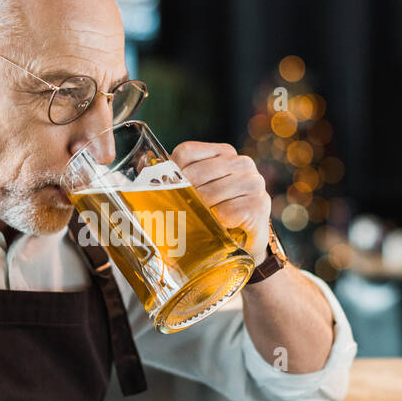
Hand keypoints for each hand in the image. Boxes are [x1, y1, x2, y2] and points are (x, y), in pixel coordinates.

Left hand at [171, 140, 271, 262]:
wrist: (245, 247)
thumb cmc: (215, 218)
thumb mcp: (196, 194)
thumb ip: (176, 178)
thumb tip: (142, 165)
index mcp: (224, 153)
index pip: (187, 152)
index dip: (172, 173)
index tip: (167, 192)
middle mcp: (242, 162)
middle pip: (196, 174)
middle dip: (184, 198)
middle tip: (180, 215)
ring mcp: (254, 182)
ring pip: (210, 195)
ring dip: (200, 214)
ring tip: (202, 224)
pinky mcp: (260, 204)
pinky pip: (226, 213)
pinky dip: (217, 224)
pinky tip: (219, 229)